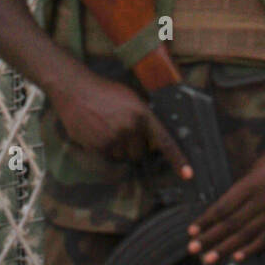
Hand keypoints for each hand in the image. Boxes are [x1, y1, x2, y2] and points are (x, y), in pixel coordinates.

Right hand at [51, 72, 191, 179]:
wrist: (76, 90)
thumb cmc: (104, 92)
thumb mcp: (130, 98)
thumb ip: (144, 117)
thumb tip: (153, 138)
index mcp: (142, 113)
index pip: (165, 140)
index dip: (177, 159)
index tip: (188, 174)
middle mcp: (130, 127)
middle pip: (140, 154)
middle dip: (133, 147)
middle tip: (121, 131)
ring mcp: (113, 138)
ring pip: (123, 157)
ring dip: (118, 149)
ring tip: (106, 129)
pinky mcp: (98, 146)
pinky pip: (108, 158)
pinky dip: (104, 149)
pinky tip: (97, 132)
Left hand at [187, 142, 264, 264]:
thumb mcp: (253, 169)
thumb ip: (239, 189)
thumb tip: (220, 210)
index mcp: (250, 184)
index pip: (223, 207)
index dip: (206, 221)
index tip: (192, 231)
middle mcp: (262, 199)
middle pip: (231, 224)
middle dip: (210, 238)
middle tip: (193, 249)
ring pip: (246, 234)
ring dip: (225, 248)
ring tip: (210, 258)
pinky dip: (251, 249)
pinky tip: (237, 257)